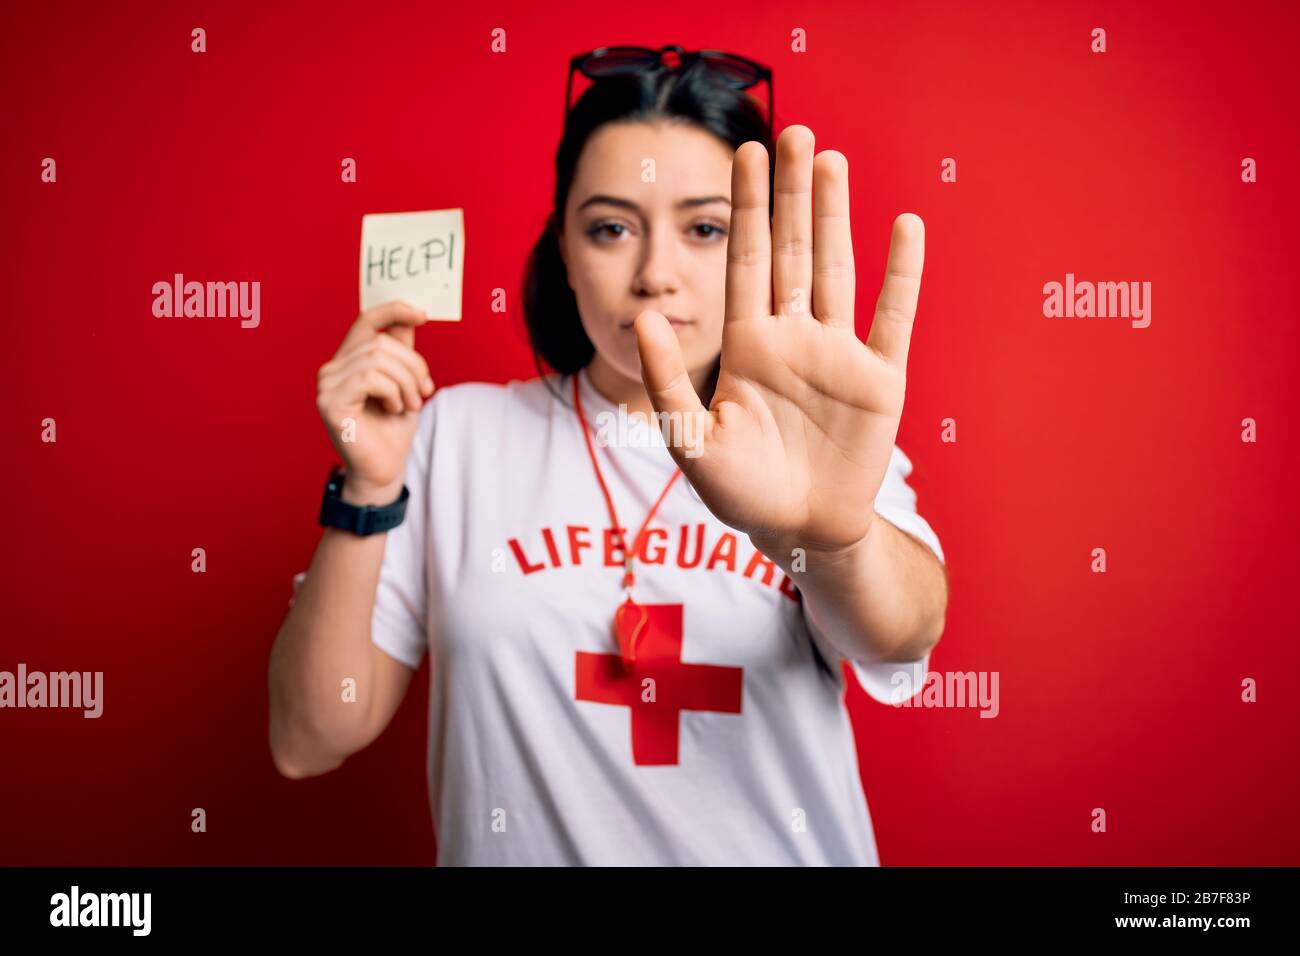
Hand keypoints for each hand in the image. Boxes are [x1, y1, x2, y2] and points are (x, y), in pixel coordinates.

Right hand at [316, 301, 434, 502]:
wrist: (384, 470)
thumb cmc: (392, 430)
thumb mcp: (405, 384)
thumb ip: (402, 352)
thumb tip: (410, 318)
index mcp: (349, 362)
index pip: (366, 321)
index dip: (393, 310)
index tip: (422, 315)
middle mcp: (332, 369)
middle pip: (380, 343)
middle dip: (413, 365)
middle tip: (425, 391)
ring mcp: (326, 385)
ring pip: (377, 359)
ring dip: (406, 381)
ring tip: (412, 404)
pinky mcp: (329, 402)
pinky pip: (369, 378)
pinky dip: (392, 392)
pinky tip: (395, 409)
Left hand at [634, 125, 924, 555]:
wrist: (798, 533)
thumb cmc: (739, 492)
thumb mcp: (690, 440)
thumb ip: (667, 381)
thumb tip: (642, 316)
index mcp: (748, 345)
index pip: (746, 261)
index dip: (746, 209)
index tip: (746, 153)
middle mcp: (793, 337)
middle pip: (792, 251)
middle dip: (793, 194)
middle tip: (796, 133)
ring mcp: (838, 353)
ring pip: (837, 269)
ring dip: (837, 217)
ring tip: (833, 160)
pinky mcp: (880, 379)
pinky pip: (892, 317)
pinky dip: (901, 274)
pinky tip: (904, 226)